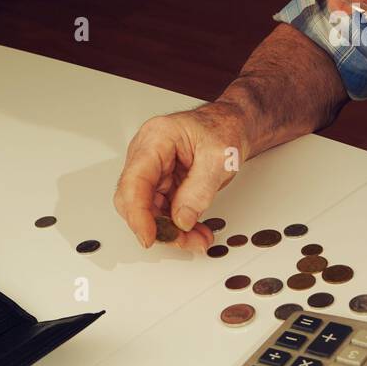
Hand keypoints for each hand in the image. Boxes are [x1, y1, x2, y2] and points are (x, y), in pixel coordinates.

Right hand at [114, 103, 248, 250]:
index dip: (138, 213)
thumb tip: (181, 220)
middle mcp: (148, 154)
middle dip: (158, 226)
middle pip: (135, 199)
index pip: (135, 180)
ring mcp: (153, 170)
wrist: (231, 125)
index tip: (149, 236)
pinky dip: (178, 225)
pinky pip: (162, 210)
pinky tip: (195, 232)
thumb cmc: (223, 128)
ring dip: (171, 230)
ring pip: (149, 210)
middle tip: (184, 241)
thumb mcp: (220, 158)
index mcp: (156, 139)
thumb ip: (200, 190)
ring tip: (198, 239)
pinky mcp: (162, 184)